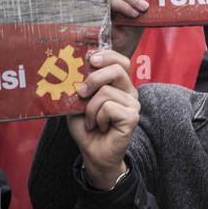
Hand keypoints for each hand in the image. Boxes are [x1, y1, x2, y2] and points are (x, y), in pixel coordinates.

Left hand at [65, 49, 138, 189]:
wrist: (92, 152)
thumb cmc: (86, 126)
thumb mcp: (79, 102)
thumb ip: (80, 85)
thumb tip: (74, 70)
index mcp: (119, 85)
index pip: (120, 61)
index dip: (107, 55)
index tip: (90, 59)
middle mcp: (129, 92)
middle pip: (117, 70)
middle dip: (94, 79)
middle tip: (81, 93)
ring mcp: (133, 104)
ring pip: (107, 92)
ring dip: (90, 109)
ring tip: (91, 121)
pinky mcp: (132, 117)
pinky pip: (109, 108)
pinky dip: (97, 118)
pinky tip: (99, 127)